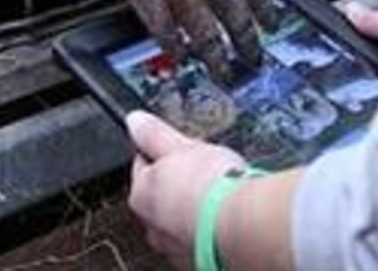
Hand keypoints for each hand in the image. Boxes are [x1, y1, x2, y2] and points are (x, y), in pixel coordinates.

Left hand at [126, 110, 245, 268]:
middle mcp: (153, 228)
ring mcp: (177, 249)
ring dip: (195, 209)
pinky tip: (229, 216)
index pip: (143, 165)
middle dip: (180, 184)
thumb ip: (155, 134)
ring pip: (181, 221)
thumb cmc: (211, 187)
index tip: (181, 147)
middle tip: (207, 169)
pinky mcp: (201, 261)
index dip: (163, 153)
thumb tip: (135, 121)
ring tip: (224, 193)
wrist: (242, 225)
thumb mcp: (182, 147)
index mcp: (141, 196)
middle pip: (163, 197)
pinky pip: (202, 239)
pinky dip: (211, 228)